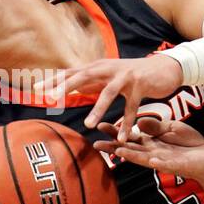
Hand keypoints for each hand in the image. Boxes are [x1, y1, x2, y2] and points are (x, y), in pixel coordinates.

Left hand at [34, 54, 183, 140]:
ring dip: (98, 109)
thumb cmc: (136, 75)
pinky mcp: (141, 86)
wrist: (165, 68)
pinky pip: (131, 107)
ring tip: (88, 125)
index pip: (73, 72)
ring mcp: (125, 76)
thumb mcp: (111, 76)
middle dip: (65, 87)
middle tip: (51, 99)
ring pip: (107, 93)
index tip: (37, 89)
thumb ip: (93, 81)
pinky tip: (122, 136)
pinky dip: (127, 122)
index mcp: (99, 67)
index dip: (54, 79)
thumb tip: (72, 88)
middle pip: (83, 76)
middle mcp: (109, 69)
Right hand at [93, 116, 203, 188]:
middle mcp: (152, 152)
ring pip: (144, 159)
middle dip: (114, 147)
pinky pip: (167, 164)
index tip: (100, 125)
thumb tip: (139, 121)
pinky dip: (159, 162)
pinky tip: (152, 159)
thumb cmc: (188, 143)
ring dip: (131, 156)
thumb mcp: (171, 128)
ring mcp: (163, 160)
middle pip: (130, 149)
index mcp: (150, 141)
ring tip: (119, 151)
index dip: (115, 132)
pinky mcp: (177, 166)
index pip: (129, 136)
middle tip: (96, 144)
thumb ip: (156, 126)